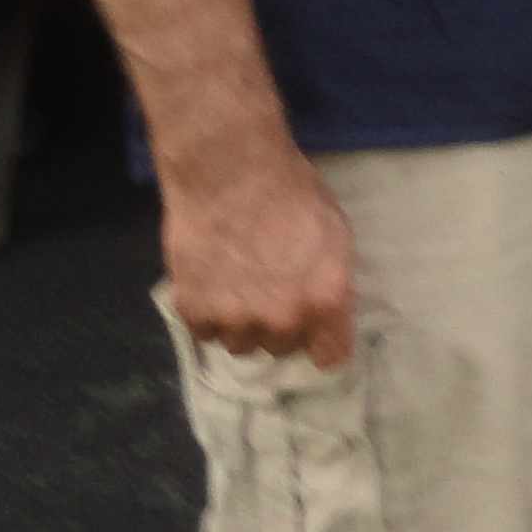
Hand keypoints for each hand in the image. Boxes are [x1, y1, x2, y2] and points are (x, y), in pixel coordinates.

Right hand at [164, 151, 358, 366]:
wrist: (230, 174)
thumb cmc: (292, 194)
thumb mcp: (336, 235)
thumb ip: (332, 280)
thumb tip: (327, 311)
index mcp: (326, 299)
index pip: (330, 356)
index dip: (322, 344)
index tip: (315, 334)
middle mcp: (283, 318)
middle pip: (282, 348)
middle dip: (279, 325)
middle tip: (269, 290)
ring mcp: (236, 318)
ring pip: (241, 344)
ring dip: (241, 323)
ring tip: (237, 285)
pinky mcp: (195, 311)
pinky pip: (205, 332)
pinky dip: (207, 314)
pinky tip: (212, 282)